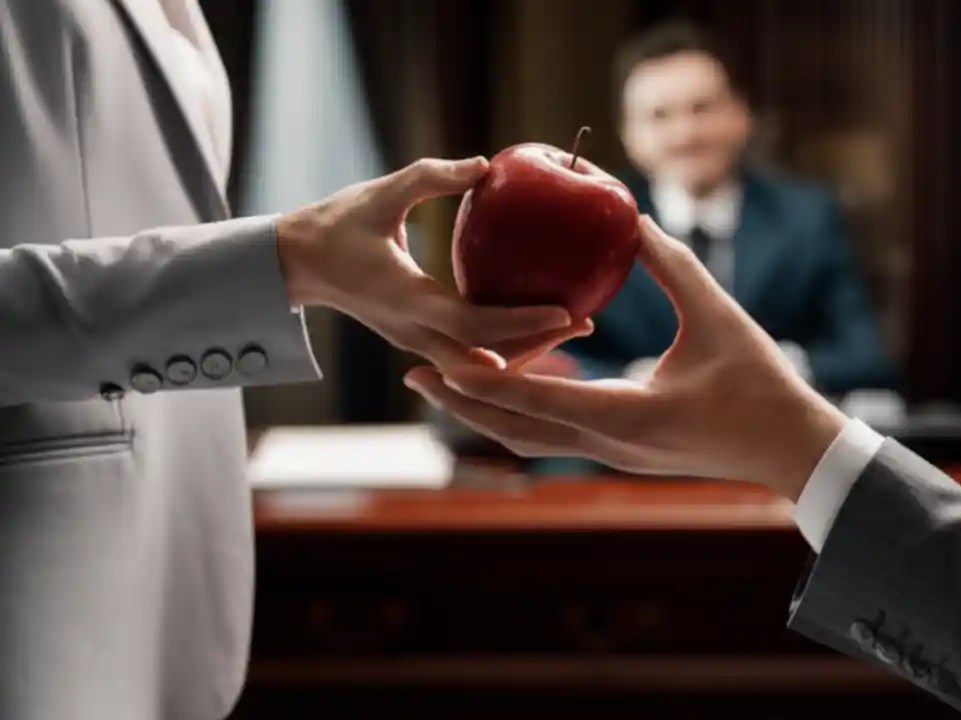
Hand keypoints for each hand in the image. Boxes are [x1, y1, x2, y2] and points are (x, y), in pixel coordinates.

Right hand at [276, 157, 584, 368]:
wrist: (295, 265)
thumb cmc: (336, 224)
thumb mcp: (382, 193)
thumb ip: (431, 177)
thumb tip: (486, 164)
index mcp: (406, 299)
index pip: (473, 324)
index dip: (520, 322)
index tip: (563, 310)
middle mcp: (413, 332)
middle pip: (486, 357)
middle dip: (537, 344)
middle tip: (585, 322)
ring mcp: (414, 343)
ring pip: (479, 364)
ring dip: (524, 352)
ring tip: (571, 328)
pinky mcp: (417, 341)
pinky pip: (468, 355)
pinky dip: (503, 347)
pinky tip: (536, 329)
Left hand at [403, 217, 846, 499]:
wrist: (789, 448)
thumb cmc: (761, 384)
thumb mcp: (719, 317)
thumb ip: (672, 265)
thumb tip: (631, 216)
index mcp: (628, 416)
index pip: (537, 401)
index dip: (484, 381)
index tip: (438, 360)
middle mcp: (610, 445)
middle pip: (516, 430)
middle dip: (464, 403)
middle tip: (415, 374)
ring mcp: (615, 455)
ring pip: (532, 439)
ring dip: (487, 412)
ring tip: (445, 382)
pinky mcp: (623, 452)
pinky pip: (558, 434)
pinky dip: (523, 412)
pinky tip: (509, 384)